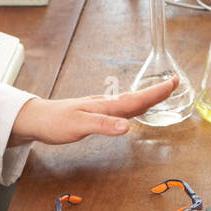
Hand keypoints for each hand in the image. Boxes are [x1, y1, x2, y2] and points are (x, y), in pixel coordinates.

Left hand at [11, 78, 178, 144]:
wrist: (36, 119)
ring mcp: (100, 107)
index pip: (136, 99)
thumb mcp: (79, 126)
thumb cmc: (55, 122)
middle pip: (137, 97)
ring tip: (161, 92)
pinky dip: (133, 105)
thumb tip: (127, 127)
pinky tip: (132, 108)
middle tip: (174, 83)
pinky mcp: (95, 113)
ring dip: (147, 97)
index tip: (173, 83)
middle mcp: (105, 104)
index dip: (156, 93)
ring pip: (129, 101)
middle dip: (157, 91)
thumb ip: (104, 126)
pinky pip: (120, 107)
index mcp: (105, 107)